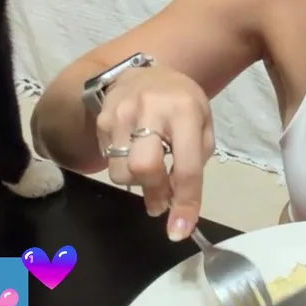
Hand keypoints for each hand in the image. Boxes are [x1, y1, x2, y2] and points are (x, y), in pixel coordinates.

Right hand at [95, 66, 213, 240]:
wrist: (142, 74)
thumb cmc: (180, 102)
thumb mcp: (202, 123)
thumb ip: (195, 160)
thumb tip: (179, 202)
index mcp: (184, 111)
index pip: (185, 166)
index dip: (184, 203)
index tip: (179, 231)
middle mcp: (150, 110)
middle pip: (144, 168)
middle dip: (154, 193)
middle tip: (162, 202)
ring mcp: (122, 114)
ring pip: (121, 170)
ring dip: (137, 184)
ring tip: (149, 175)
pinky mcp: (102, 121)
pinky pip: (109, 160)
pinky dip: (124, 168)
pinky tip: (134, 155)